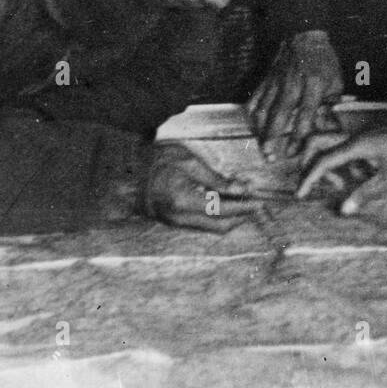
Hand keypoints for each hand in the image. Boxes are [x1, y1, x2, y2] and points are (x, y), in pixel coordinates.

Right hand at [143, 143, 264, 232]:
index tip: (259, 201)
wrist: (127, 170)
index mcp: (182, 201)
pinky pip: (201, 223)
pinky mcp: (174, 222)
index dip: (244, 207)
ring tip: (243, 199)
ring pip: (211, 227)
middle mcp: (179, 218)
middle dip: (241, 216)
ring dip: (230, 216)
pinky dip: (217, 214)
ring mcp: (175, 222)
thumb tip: (241, 190)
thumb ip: (216, 179)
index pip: (222, 209)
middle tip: (255, 203)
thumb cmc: (159, 160)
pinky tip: (226, 201)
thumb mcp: (190, 162)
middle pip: (220, 226)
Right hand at [247, 30, 343, 161]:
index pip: (304, 114)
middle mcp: (292, 85)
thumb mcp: (336, 81)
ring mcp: (276, 83)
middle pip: (279, 115)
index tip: (294, 152)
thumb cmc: (324, 62)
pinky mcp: (265, 80)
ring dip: (261, 132)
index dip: (298, 135)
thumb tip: (329, 128)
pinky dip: (252, 117)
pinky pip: (254, 100)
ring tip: (262, 149)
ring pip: (264, 110)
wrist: (304, 36)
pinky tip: (254, 130)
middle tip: (271, 157)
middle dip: (273, 138)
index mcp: (314, 85)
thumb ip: (332, 105)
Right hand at [296, 127, 386, 215]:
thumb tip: (343, 210)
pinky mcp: (370, 137)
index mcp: (356, 145)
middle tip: (316, 185)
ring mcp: (362, 134)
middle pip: (318, 143)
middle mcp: (355, 136)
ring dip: (331, 165)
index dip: (308, 177)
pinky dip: (347, 163)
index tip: (300, 194)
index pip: (323, 160)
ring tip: (344, 185)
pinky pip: (348, 148)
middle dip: (310, 163)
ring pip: (333, 146)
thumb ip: (364, 193)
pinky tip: (362, 176)